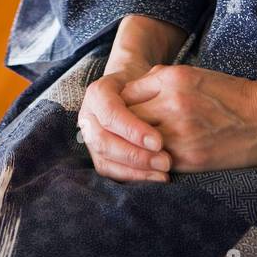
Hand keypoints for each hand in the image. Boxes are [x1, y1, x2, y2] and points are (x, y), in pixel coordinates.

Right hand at [77, 57, 173, 183]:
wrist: (130, 89)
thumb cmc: (143, 83)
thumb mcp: (147, 77)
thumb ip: (150, 89)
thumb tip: (169, 107)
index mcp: (97, 93)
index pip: (110, 113)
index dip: (132, 129)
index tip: (159, 141)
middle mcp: (87, 116)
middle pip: (104, 140)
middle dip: (135, 154)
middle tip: (165, 161)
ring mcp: (89, 137)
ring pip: (104, 158)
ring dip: (135, 170)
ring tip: (163, 173)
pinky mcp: (96, 154)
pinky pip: (108, 171)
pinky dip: (131, 177)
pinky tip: (153, 178)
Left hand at [118, 65, 256, 172]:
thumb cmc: (231, 95)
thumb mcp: (194, 74)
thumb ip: (160, 80)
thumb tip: (131, 94)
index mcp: (173, 78)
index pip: (127, 94)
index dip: (124, 105)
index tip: (126, 113)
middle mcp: (172, 103)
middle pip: (127, 119)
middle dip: (124, 127)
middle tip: (125, 134)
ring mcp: (179, 133)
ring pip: (138, 143)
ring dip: (136, 148)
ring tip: (138, 149)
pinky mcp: (189, 158)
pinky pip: (156, 162)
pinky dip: (151, 162)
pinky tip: (154, 160)